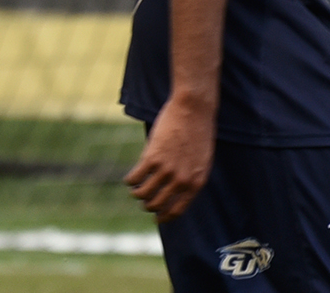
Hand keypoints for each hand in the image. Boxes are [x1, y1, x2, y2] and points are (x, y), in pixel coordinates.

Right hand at [124, 95, 216, 222]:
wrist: (194, 111)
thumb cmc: (198, 133)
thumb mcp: (201, 160)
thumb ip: (190, 176)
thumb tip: (176, 190)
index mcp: (196, 183)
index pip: (177, 209)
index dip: (165, 217)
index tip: (157, 219)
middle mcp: (182, 180)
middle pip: (158, 203)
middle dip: (149, 206)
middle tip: (143, 202)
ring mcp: (166, 170)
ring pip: (144, 193)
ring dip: (137, 194)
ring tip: (135, 190)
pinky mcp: (152, 157)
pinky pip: (136, 177)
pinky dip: (130, 181)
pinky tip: (129, 179)